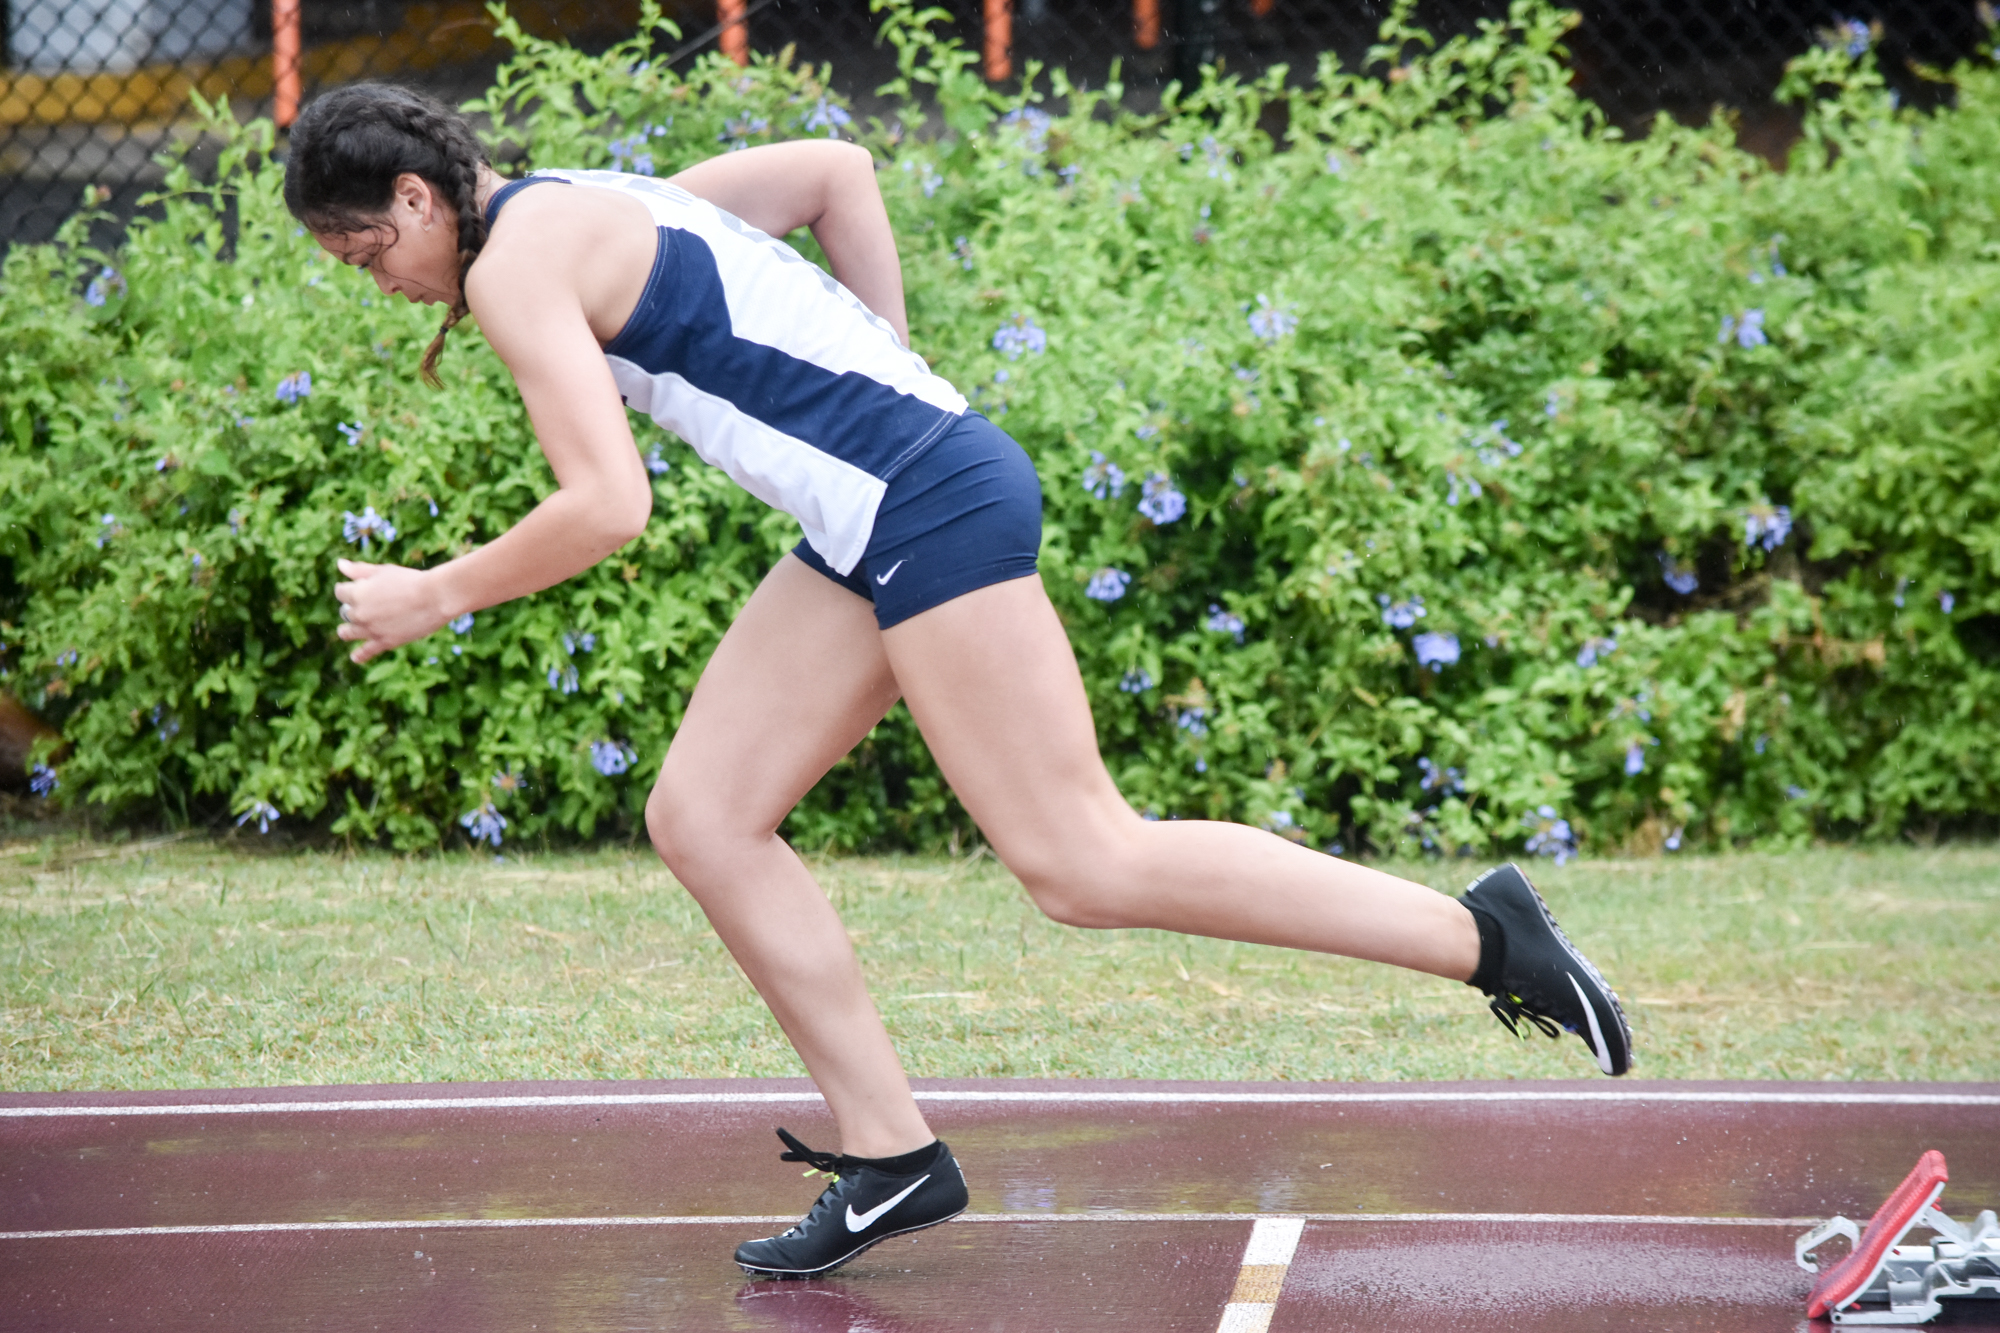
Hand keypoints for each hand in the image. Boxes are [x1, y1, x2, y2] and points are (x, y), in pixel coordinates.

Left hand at [334, 559, 448, 663]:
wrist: (435, 598)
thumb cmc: (410, 580)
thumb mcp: (383, 570)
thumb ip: (359, 569)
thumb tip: (340, 564)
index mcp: (357, 593)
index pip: (340, 592)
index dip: (348, 588)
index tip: (357, 587)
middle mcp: (359, 613)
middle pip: (345, 612)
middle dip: (352, 607)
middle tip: (366, 604)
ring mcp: (371, 630)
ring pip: (348, 632)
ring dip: (346, 630)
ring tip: (346, 631)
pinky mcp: (385, 642)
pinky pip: (367, 652)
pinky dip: (360, 655)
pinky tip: (355, 657)